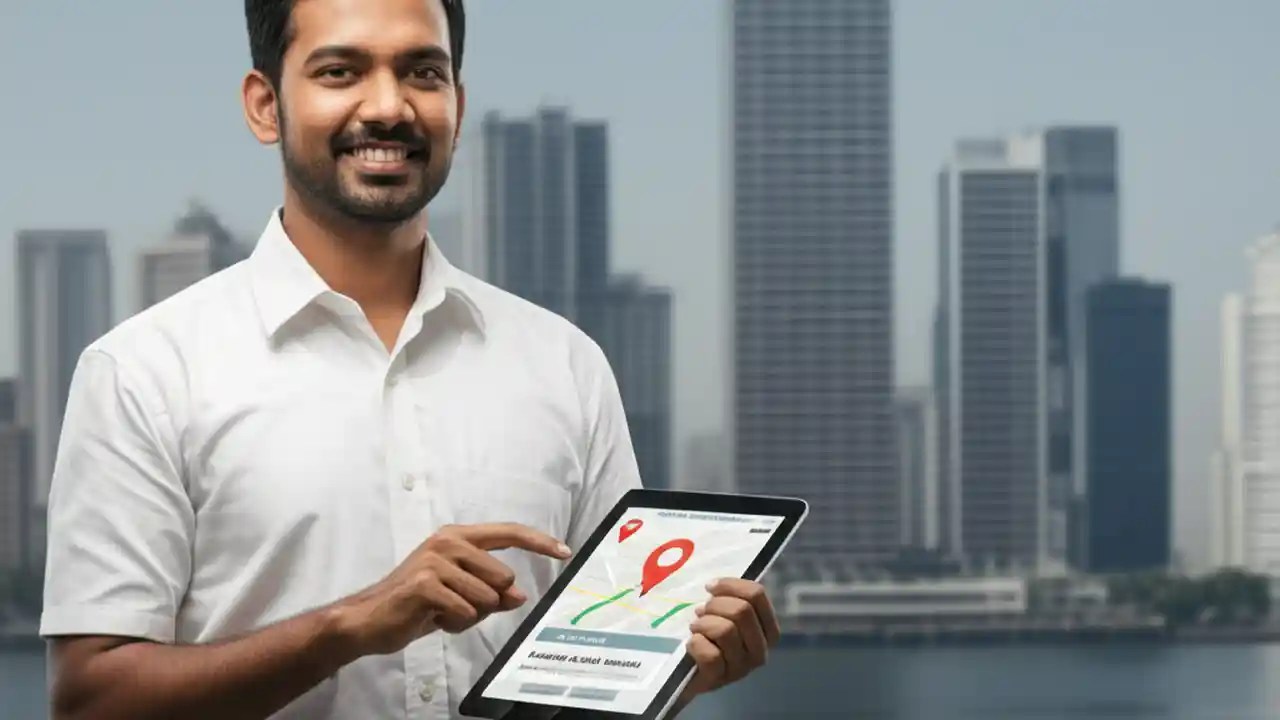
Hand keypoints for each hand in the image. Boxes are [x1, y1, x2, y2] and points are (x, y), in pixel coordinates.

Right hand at [338, 523, 571, 655]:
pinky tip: (432, 619)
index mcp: (459, 538)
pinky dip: (454, 624)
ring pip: (488, 598)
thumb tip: (521, 595)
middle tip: (455, 606)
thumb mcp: (462, 598)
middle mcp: (448, 542)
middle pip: (504, 578)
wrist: (370, 619)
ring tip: (441, 612)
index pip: (509, 533)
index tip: (566, 551)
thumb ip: (493, 593)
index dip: (540, 542)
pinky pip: (466, 611)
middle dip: (487, 602)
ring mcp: (436, 560)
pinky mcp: (425, 583)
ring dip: (468, 616)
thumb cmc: (418, 606)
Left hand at [678, 578, 780, 707]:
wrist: (689, 673)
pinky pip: (711, 654)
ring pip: (725, 630)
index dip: (731, 585)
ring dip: (703, 624)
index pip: (757, 594)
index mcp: (767, 630)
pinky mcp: (720, 679)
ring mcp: (741, 668)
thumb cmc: (710, 637)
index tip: (711, 587)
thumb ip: (730, 598)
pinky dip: (697, 643)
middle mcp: (760, 650)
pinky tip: (692, 644)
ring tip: (696, 627)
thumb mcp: (725, 614)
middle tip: (701, 611)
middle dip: (715, 605)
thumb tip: (713, 586)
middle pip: (742, 610)